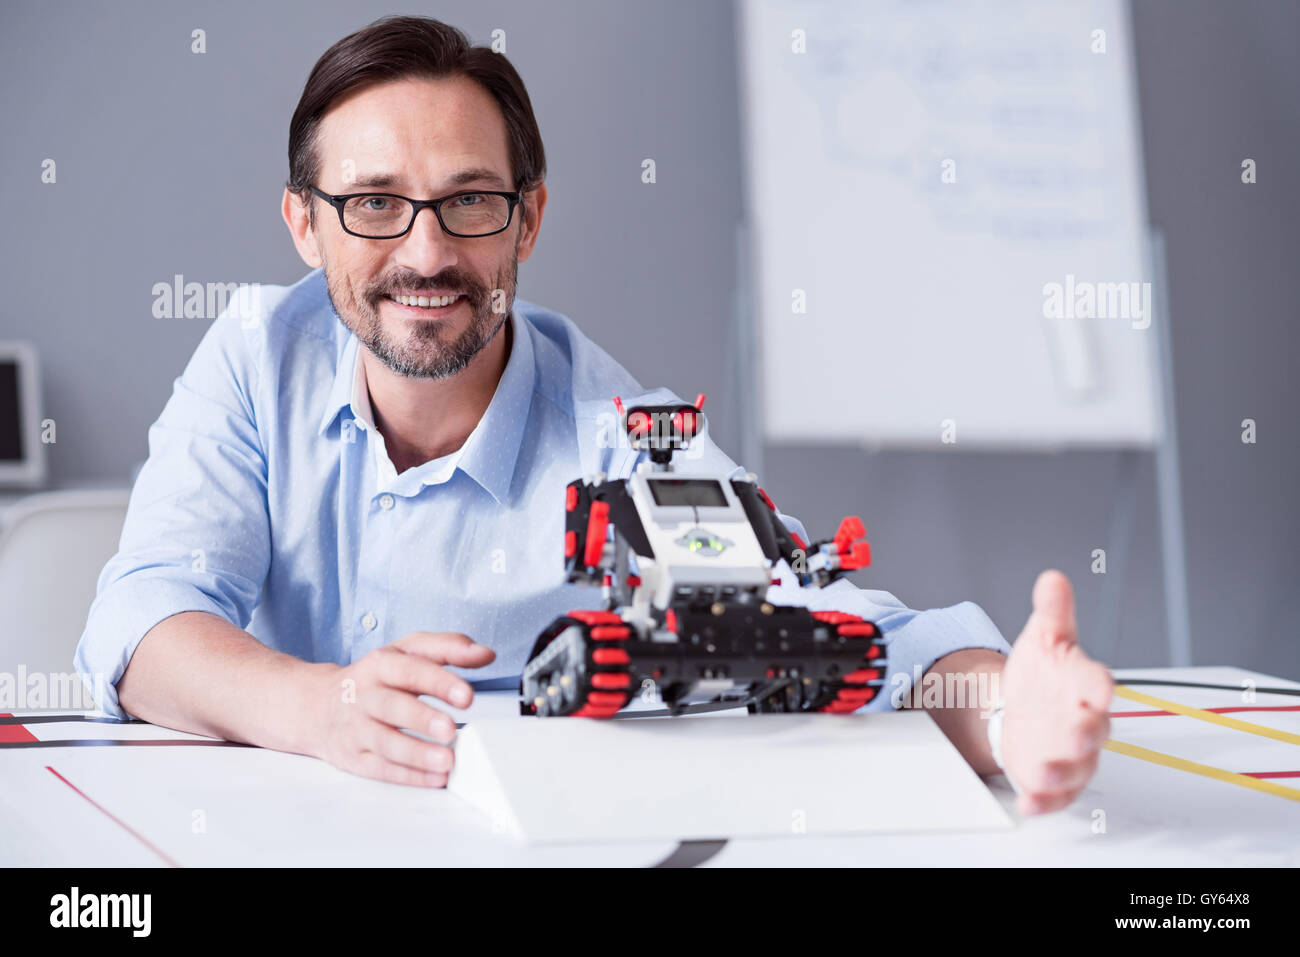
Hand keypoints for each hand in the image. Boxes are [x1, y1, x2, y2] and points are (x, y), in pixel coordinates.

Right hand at [307, 632, 495, 786]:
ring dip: (416, 753)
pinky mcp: (354, 758)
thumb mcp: (405, 651)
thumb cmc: (372, 678)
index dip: (439, 682)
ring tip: (447, 760)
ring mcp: (356, 729)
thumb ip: (447, 648)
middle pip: (392, 706)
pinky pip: (381, 769)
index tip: (466, 696)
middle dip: (422, 718)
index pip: (410, 670)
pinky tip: (435, 778)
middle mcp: (364, 696)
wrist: (315, 705)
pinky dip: (409, 776)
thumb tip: (484, 653)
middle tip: (450, 729)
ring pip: (384, 742)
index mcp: (379, 665)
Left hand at [1000, 570, 1112, 814]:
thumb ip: (1052, 611)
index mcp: (1084, 685)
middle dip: (1086, 732)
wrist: (1024, 707)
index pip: (1099, 682)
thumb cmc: (1043, 674)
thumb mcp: (1043, 638)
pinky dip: (1044, 801)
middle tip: (1078, 732)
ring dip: (1062, 771)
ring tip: (1044, 772)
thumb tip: (1052, 578)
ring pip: (1077, 767)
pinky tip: (1028, 802)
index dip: (1100, 684)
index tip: (1100, 685)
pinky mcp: (1053, 778)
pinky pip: (1055, 795)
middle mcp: (1084, 721)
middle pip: (1094, 729)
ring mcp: (1070, 753)